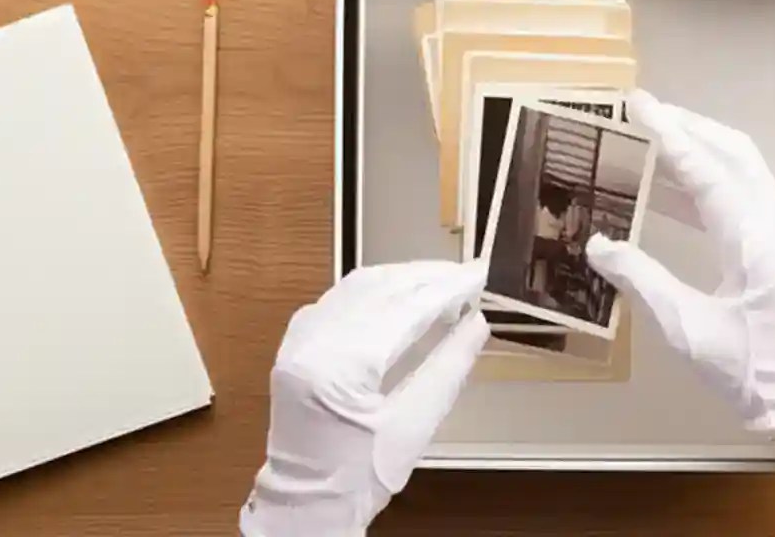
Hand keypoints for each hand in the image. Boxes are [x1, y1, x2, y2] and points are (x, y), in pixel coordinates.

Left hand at [239, 261, 488, 536]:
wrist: (309, 501)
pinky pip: (339, 298)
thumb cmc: (361, 475)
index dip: (446, 288)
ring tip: (442, 282)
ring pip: (357, 286)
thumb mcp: (415, 426)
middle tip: (467, 275)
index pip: (404, 309)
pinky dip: (375, 289)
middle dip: (427, 278)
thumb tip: (477, 322)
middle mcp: (313, 343)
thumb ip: (448, 368)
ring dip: (402, 278)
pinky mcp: (296, 342)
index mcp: (341, 368)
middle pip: (379, 288)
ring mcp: (300, 339)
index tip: (478, 274)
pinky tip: (401, 293)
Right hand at [586, 91, 774, 432]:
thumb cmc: (748, 369)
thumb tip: (599, 245)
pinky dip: (706, 178)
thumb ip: (642, 281)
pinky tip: (669, 187)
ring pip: (742, 169)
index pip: (708, 172)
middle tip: (646, 110)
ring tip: (654, 137)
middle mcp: (773, 227)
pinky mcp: (774, 247)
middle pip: (734, 154)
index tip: (640, 106)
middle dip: (690, 126)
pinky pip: (740, 194)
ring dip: (700, 147)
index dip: (671, 136)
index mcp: (753, 244)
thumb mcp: (686, 329)